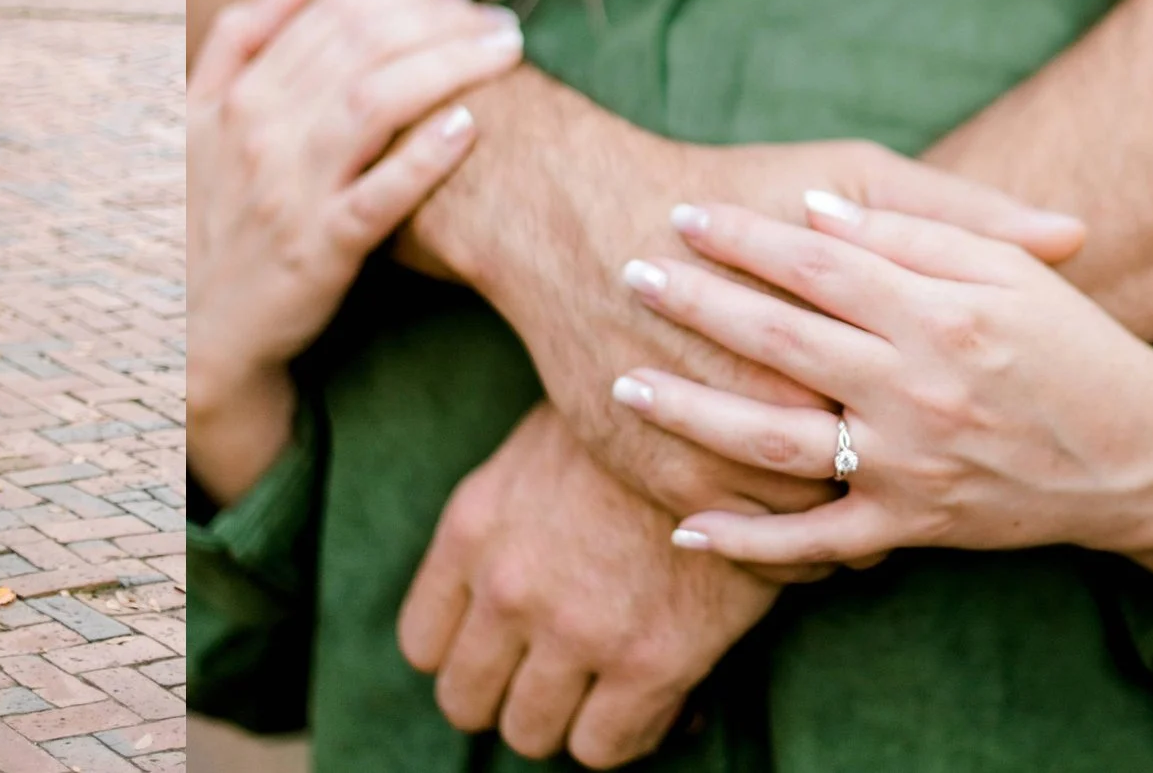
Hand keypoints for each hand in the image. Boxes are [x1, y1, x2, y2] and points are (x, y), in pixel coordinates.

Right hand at [187, 0, 524, 503]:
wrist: (200, 329)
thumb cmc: (216, 219)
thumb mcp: (195, 125)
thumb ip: (235, 46)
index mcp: (239, 95)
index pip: (334, 13)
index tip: (456, 2)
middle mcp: (259, 131)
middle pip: (363, 45)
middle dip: (442, 20)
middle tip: (498, 25)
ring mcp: (289, 189)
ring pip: (376, 100)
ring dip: (450, 65)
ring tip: (506, 54)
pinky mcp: (319, 248)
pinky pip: (380, 194)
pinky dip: (425, 157)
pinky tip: (470, 126)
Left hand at [398, 404, 776, 766]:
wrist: (729, 412)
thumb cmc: (637, 424)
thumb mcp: (538, 450)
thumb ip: (507, 522)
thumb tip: (510, 579)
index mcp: (473, 528)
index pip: (423, 643)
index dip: (465, 657)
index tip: (504, 651)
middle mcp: (508, 587)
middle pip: (465, 700)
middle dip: (509, 696)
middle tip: (557, 678)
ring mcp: (575, 630)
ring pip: (530, 734)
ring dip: (565, 719)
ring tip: (606, 688)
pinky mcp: (649, 663)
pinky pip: (603, 748)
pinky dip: (625, 735)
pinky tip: (659, 696)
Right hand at [415, 117, 1090, 526]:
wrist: (569, 215)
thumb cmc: (724, 179)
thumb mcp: (846, 170)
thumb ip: (955, 208)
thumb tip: (1076, 237)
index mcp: (845, 314)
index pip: (943, 388)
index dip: (993, 412)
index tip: (1028, 418)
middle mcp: (784, 387)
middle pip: (886, 458)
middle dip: (947, 476)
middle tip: (988, 483)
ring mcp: (719, 440)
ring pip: (824, 517)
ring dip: (869, 526)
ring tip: (908, 516)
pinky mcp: (661, 473)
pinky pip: (749, 543)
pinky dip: (796, 554)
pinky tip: (832, 547)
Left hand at [617, 196, 1152, 590]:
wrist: (1145, 460)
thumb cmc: (1072, 346)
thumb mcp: (1007, 271)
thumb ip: (912, 233)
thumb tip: (813, 212)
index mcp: (939, 315)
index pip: (817, 264)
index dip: (744, 237)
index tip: (680, 214)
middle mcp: (917, 390)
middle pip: (779, 342)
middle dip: (695, 305)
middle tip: (627, 273)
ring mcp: (910, 465)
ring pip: (775, 442)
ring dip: (691, 413)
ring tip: (625, 383)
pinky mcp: (913, 527)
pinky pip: (815, 541)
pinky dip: (749, 541)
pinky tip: (684, 528)